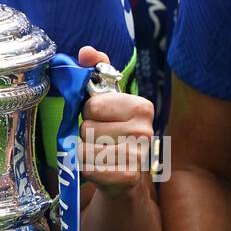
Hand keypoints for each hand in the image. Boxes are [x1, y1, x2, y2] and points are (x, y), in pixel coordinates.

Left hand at [76, 47, 153, 194]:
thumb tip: (86, 51)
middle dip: (86, 133)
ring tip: (100, 153)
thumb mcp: (107, 99)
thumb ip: (97, 71)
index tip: (101, 118)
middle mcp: (145, 130)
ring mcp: (139, 156)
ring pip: (85, 149)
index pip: (92, 105)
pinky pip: (88, 169)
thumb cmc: (113, 131)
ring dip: (84, 152)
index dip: (88, 112)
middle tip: (100, 139)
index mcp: (142, 106)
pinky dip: (87, 170)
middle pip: (87, 128)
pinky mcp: (128, 178)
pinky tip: (101, 169)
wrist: (125, 176)